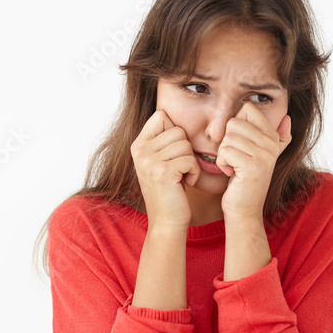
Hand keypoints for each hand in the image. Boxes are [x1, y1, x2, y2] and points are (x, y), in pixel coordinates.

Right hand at [130, 109, 199, 228]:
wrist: (167, 221)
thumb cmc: (169, 190)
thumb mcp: (159, 161)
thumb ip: (162, 139)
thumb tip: (169, 112)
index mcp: (138, 145)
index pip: (161, 115)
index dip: (175, 131)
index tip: (174, 153)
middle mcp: (140, 151)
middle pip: (177, 130)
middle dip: (185, 150)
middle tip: (179, 169)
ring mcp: (149, 161)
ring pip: (185, 144)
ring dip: (190, 162)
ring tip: (181, 176)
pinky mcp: (163, 172)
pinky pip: (190, 159)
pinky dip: (194, 172)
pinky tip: (185, 183)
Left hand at [216, 102, 291, 220]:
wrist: (244, 210)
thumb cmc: (245, 181)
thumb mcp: (261, 157)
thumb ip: (276, 138)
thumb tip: (287, 118)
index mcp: (273, 137)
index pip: (247, 109)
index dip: (235, 126)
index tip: (240, 145)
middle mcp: (272, 144)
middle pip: (234, 123)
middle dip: (227, 142)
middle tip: (235, 159)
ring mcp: (264, 155)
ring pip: (228, 138)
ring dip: (224, 155)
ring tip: (234, 168)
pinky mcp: (253, 166)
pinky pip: (226, 151)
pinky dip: (222, 164)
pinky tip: (231, 173)